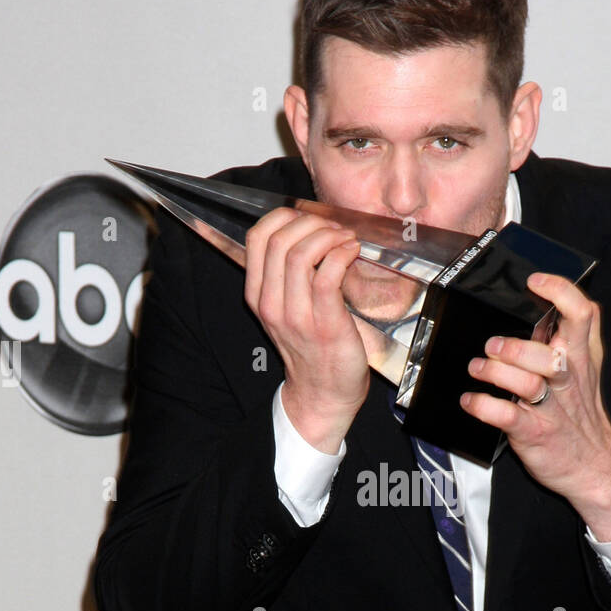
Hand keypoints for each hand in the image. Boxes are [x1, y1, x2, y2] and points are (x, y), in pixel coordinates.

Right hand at [244, 207, 368, 452]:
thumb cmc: (312, 347)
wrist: (323, 393)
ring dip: (329, 236)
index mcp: (258, 295)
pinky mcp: (325, 323)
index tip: (308, 219)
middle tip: (334, 229)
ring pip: (302, 254)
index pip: (257, 237)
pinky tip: (353, 253)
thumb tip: (307, 230)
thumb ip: (288, 274)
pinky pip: (328, 274)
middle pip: (280, 240)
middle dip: (312, 223)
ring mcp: (296, 315)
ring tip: (346, 240)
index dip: (284, 217)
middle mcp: (271, 304)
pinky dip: (343, 254)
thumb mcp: (286, 308)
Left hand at [460, 272, 610, 539]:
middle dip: (516, 347)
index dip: (560, 292)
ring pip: (528, 384)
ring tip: (477, 368)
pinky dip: (483, 406)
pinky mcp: (535, 433)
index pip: (582, 315)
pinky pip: (507, 417)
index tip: (534, 282)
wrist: (594, 465)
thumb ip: (568, 335)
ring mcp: (551, 408)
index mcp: (579, 356)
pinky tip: (471, 400)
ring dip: (496, 373)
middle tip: (492, 346)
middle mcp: (568, 379)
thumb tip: (541, 302)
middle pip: (550, 353)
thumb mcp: (585, 368)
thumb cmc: (579, 411)